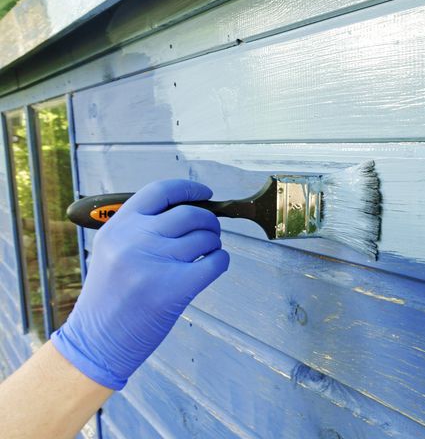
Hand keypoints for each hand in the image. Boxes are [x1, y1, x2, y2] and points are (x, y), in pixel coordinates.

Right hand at [51, 179, 229, 388]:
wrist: (96, 342)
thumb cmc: (108, 299)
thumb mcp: (111, 251)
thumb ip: (139, 228)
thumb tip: (186, 210)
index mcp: (118, 227)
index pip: (160, 191)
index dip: (189, 189)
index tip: (205, 194)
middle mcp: (135, 240)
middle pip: (190, 213)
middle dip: (209, 221)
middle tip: (210, 231)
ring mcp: (155, 263)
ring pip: (205, 238)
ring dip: (214, 243)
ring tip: (206, 253)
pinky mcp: (175, 287)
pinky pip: (215, 262)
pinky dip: (220, 261)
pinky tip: (212, 266)